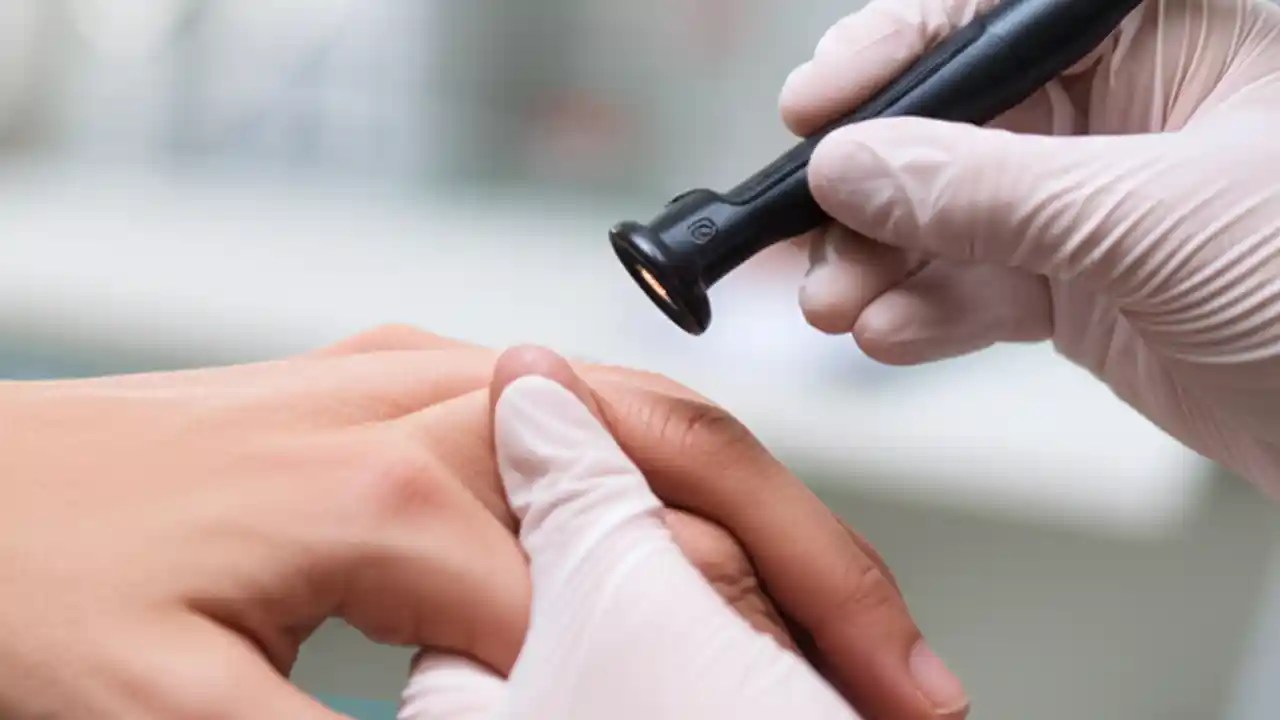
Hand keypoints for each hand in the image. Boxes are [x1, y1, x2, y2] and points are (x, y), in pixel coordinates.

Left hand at [0, 325, 961, 719]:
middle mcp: (428, 409)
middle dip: (818, 575)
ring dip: (766, 518)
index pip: (613, 608)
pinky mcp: (398, 394)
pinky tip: (706, 533)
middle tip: (906, 682)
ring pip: (650, 425)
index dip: (715, 701)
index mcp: (387, 489)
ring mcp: (420, 386)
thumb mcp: (159, 712)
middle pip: (685, 467)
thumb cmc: (25, 580)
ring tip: (848, 617)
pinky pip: (576, 419)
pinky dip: (672, 481)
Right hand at [782, 0, 1279, 486]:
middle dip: (876, 188)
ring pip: (955, 216)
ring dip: (884, 263)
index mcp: (1175, 34)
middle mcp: (1132, 108)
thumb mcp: (1154, 220)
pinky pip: (982, 286)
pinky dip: (930, 312)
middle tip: (815, 234)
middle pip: (958, 124)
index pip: (998, 16)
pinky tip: (891, 331)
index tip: (814, 106)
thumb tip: (853, 164)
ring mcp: (1102, 203)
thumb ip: (988, 190)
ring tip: (839, 302)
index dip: (896, 53)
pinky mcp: (1087, 287)